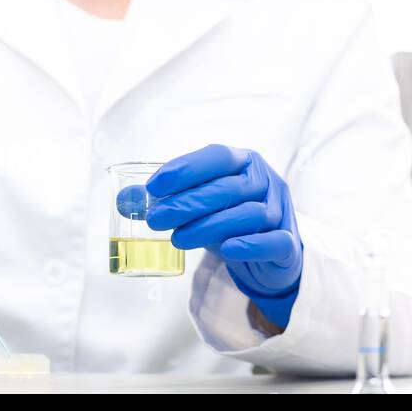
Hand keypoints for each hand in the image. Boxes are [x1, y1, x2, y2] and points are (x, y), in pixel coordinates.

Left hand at [144, 144, 303, 327]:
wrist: (271, 254)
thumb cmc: (230, 220)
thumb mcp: (199, 206)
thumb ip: (165, 200)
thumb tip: (124, 200)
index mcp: (244, 162)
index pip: (216, 156)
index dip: (185, 169)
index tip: (153, 186)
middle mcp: (266, 181)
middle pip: (228, 187)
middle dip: (187, 203)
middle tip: (155, 219)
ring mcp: (280, 211)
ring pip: (247, 214)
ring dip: (208, 226)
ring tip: (176, 239)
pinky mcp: (287, 243)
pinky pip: (272, 241)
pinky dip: (248, 245)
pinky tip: (225, 250)